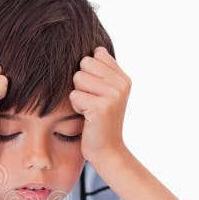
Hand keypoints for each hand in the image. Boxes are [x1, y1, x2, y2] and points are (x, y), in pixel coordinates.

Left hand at [69, 46, 130, 163]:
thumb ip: (103, 71)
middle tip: (90, 100)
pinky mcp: (101, 107)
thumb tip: (97, 49)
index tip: (96, 90)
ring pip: (78, 78)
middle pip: (84, 64)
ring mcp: (113, 95)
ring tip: (88, 108)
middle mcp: (122, 84)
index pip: (96, 55)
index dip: (88, 72)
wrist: (107, 150)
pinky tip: (86, 117)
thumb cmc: (100, 120)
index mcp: (123, 78)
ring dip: (78, 95)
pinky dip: (76, 107)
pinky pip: (74, 95)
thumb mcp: (107, 92)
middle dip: (81, 82)